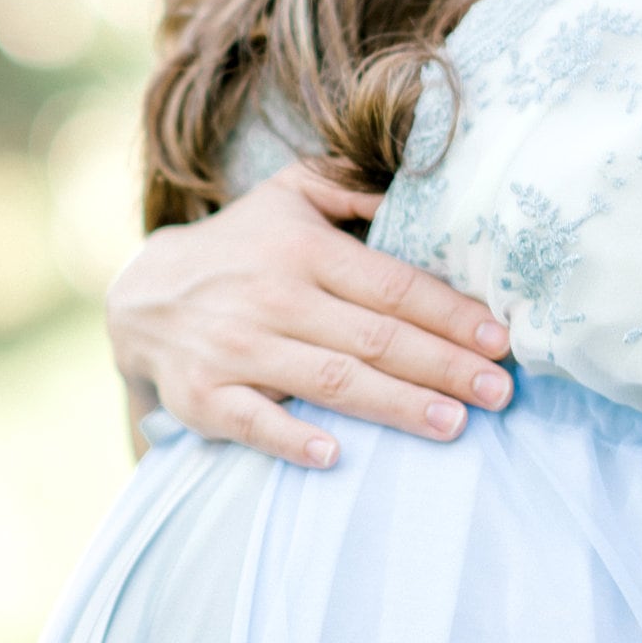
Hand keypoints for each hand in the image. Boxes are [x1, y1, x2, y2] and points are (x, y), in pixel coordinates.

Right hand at [105, 159, 511, 467]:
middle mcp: (273, 296)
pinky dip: (291, 438)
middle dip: (443, 366)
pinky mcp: (204, 396)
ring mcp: (236, 348)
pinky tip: (335, 456)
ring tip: (454, 424)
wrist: (140, 295)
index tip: (500, 339)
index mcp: (303, 250)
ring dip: (396, 405)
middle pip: (374, 337)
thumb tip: (421, 187)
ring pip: (330, 380)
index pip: (392, 285)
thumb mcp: (288, 195)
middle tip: (500, 392)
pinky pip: (252, 422)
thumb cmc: (240, 247)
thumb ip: (350, 187)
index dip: (449, 313)